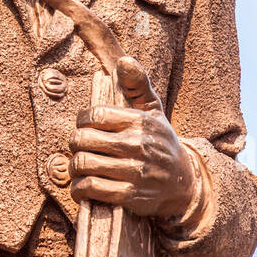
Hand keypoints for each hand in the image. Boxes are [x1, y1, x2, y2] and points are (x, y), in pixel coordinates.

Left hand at [68, 57, 197, 222]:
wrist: (183, 182)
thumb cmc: (161, 142)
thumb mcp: (154, 111)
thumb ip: (138, 84)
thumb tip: (124, 60)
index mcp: (140, 121)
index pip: (94, 114)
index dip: (82, 120)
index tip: (84, 125)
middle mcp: (138, 145)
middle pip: (83, 139)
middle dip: (74, 143)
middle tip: (78, 147)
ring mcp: (135, 171)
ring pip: (84, 164)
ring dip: (73, 168)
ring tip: (77, 167)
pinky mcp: (131, 195)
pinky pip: (92, 189)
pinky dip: (79, 189)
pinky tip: (81, 186)